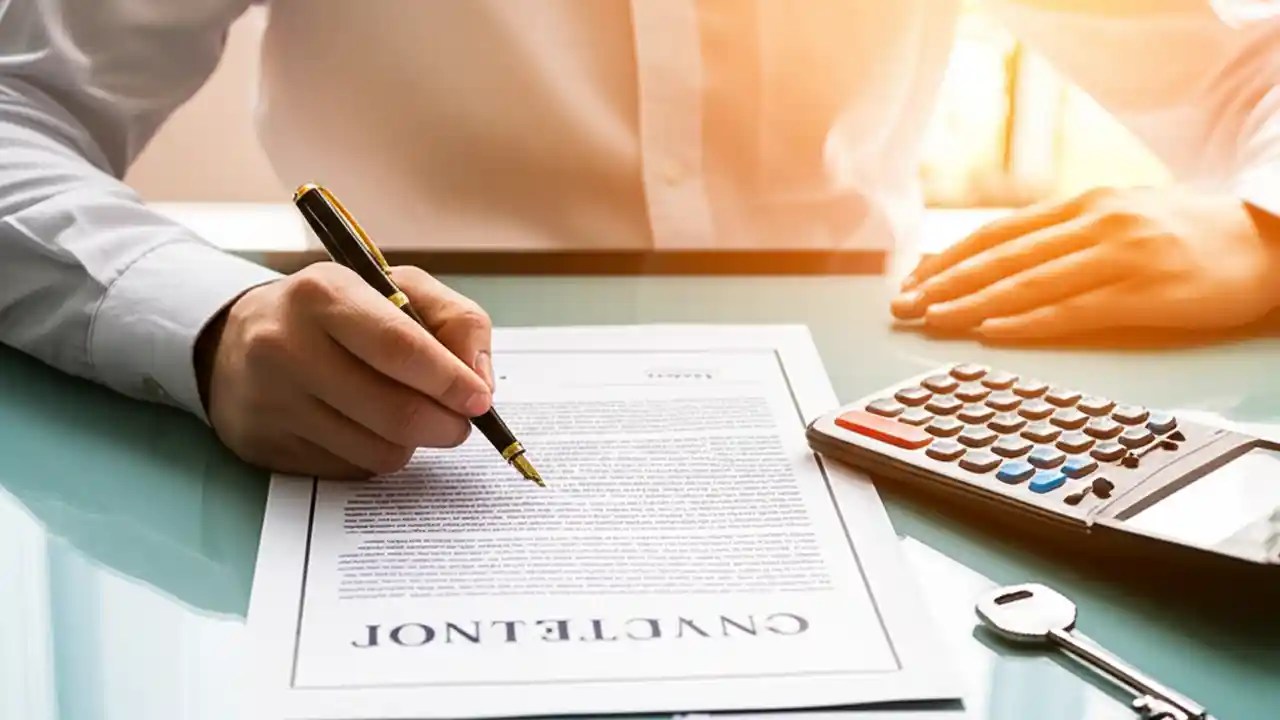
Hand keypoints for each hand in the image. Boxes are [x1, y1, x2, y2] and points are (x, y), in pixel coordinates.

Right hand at [196, 263, 494, 477]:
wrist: (235, 341)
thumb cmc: (336, 313)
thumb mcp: (396, 289)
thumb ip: (455, 320)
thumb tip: (480, 383)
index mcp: (323, 293)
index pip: (399, 346)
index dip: (449, 380)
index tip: (480, 400)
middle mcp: (285, 345)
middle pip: (395, 412)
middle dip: (446, 425)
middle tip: (460, 423)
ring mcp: (271, 401)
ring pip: (378, 452)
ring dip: (411, 443)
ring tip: (405, 416)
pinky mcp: (266, 446)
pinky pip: (351, 470)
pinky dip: (373, 456)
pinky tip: (361, 427)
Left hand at [891, 187, 1279, 338]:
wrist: (1270, 237)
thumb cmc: (1186, 233)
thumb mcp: (1120, 217)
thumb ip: (1061, 236)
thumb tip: (995, 258)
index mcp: (1084, 207)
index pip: (998, 234)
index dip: (949, 259)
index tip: (911, 280)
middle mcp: (1095, 225)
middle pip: (1002, 257)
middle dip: (945, 284)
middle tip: (902, 307)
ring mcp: (1121, 257)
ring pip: (1028, 283)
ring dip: (972, 304)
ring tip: (932, 321)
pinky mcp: (1147, 292)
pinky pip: (1074, 310)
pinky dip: (1027, 322)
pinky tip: (992, 332)